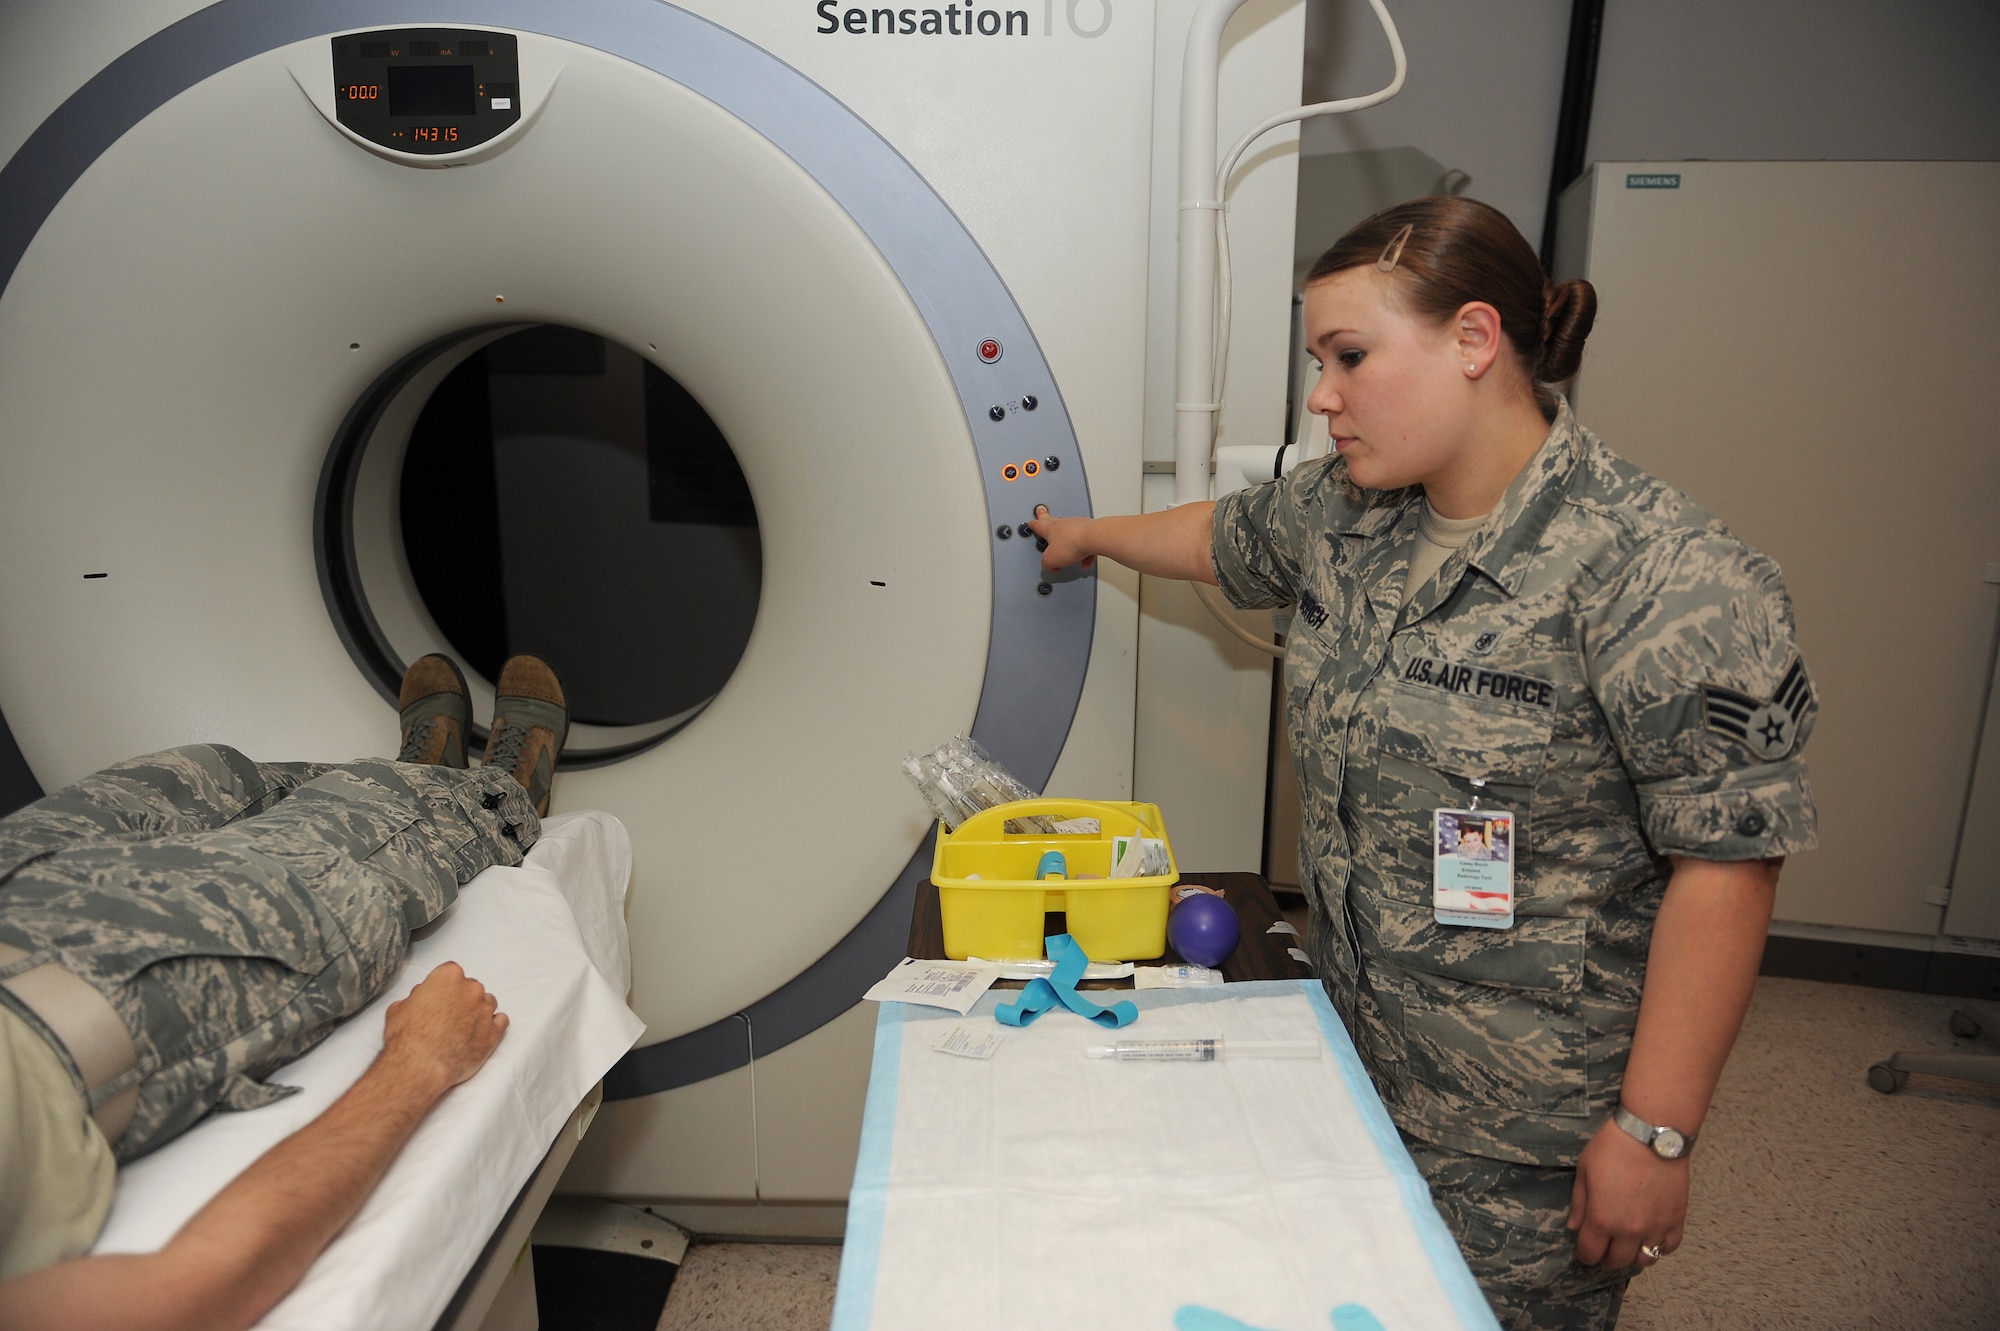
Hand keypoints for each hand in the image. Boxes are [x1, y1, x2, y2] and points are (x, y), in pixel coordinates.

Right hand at [379, 961, 507, 1096]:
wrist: (420, 1065)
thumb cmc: (407, 1037)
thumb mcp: (399, 1008)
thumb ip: (416, 997)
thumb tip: (420, 998)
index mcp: (448, 976)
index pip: (450, 972)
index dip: (443, 986)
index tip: (438, 998)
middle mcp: (471, 989)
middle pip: (470, 987)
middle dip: (461, 999)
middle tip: (448, 1016)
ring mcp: (485, 1010)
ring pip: (488, 1002)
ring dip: (478, 1011)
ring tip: (463, 1027)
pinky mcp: (494, 1032)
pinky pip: (501, 1021)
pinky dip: (493, 1025)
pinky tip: (480, 1033)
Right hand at [1024, 505, 1094, 571]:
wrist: (1094, 538)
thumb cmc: (1072, 543)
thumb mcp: (1051, 560)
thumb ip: (1047, 564)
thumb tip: (1048, 566)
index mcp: (1050, 529)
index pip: (1038, 525)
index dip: (1033, 525)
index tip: (1031, 523)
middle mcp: (1063, 524)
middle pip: (1052, 520)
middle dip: (1045, 516)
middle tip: (1042, 511)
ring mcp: (1078, 525)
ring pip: (1071, 532)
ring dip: (1069, 543)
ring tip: (1070, 554)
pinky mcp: (1091, 531)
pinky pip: (1086, 543)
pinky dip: (1085, 553)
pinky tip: (1086, 562)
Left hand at [1566, 1119, 1686, 1268]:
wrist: (1651, 1135)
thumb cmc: (1613, 1148)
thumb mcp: (1584, 1171)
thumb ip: (1579, 1203)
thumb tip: (1574, 1227)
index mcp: (1602, 1219)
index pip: (1590, 1253)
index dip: (1585, 1254)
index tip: (1585, 1248)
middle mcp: (1629, 1230)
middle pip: (1617, 1261)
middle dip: (1607, 1257)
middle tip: (1605, 1245)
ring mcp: (1655, 1228)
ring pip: (1645, 1260)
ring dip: (1634, 1256)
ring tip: (1628, 1244)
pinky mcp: (1676, 1220)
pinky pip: (1669, 1247)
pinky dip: (1659, 1247)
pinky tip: (1651, 1236)